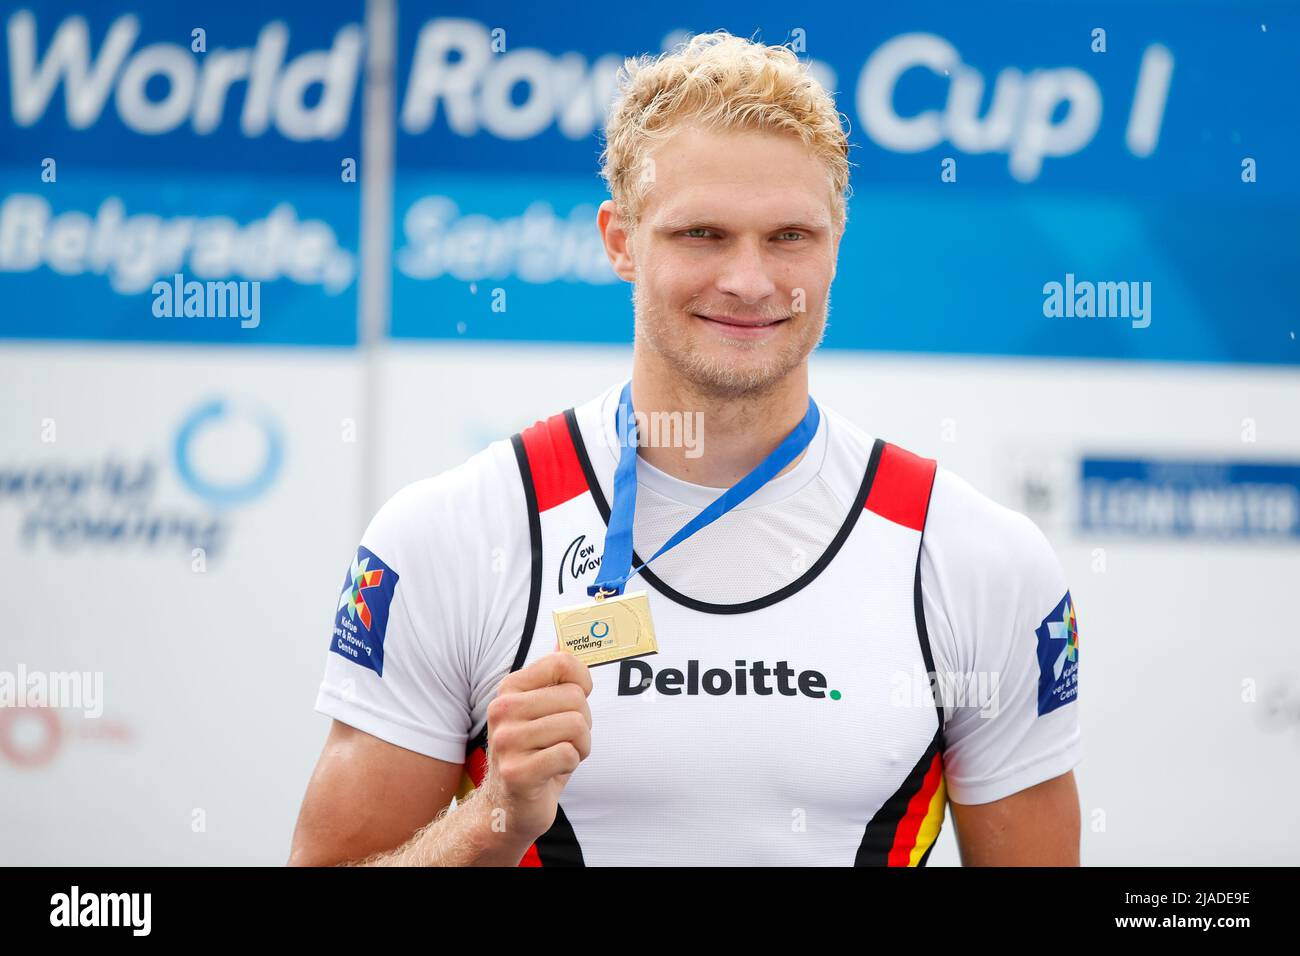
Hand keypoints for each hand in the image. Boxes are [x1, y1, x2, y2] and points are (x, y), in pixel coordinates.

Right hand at [478, 651, 593, 842]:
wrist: (508, 806)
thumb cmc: (534, 754)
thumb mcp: (541, 711)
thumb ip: (552, 678)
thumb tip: (564, 642)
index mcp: (509, 689)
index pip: (563, 663)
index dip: (583, 682)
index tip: (576, 700)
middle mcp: (502, 710)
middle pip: (575, 697)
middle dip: (583, 721)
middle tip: (566, 739)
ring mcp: (507, 741)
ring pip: (576, 725)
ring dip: (580, 746)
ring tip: (561, 755)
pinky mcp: (517, 772)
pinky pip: (569, 754)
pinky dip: (571, 764)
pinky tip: (553, 770)